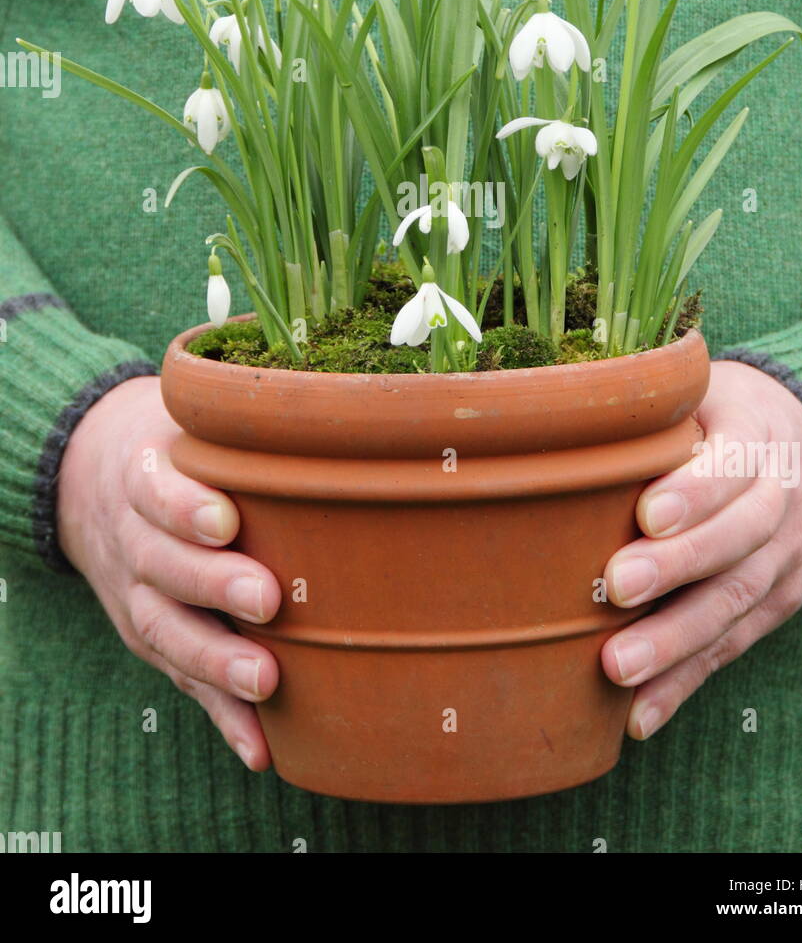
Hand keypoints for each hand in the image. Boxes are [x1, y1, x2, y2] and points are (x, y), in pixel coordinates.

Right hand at [58, 375, 280, 768]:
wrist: (95, 481)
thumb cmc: (181, 451)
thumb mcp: (193, 423)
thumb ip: (246, 426)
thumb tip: (347, 412)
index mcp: (145, 475)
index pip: (156, 489)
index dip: (186, 506)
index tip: (226, 519)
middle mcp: (133, 539)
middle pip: (162, 565)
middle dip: (212, 584)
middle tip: (268, 599)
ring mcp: (136, 594)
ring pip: (165, 629)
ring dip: (215, 660)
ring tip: (266, 679)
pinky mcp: (150, 638)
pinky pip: (181, 682)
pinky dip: (219, 717)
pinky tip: (258, 748)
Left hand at [602, 360, 801, 739]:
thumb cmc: (718, 418)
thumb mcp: (698, 394)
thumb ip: (648, 410)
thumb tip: (560, 418)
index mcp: (757, 437)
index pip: (732, 465)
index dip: (694, 493)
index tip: (646, 515)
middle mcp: (780, 501)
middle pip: (737, 539)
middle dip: (678, 568)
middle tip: (617, 587)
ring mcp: (784, 558)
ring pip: (734, 603)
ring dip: (675, 642)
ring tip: (617, 668)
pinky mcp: (778, 604)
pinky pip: (732, 647)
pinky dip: (685, 683)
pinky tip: (640, 714)